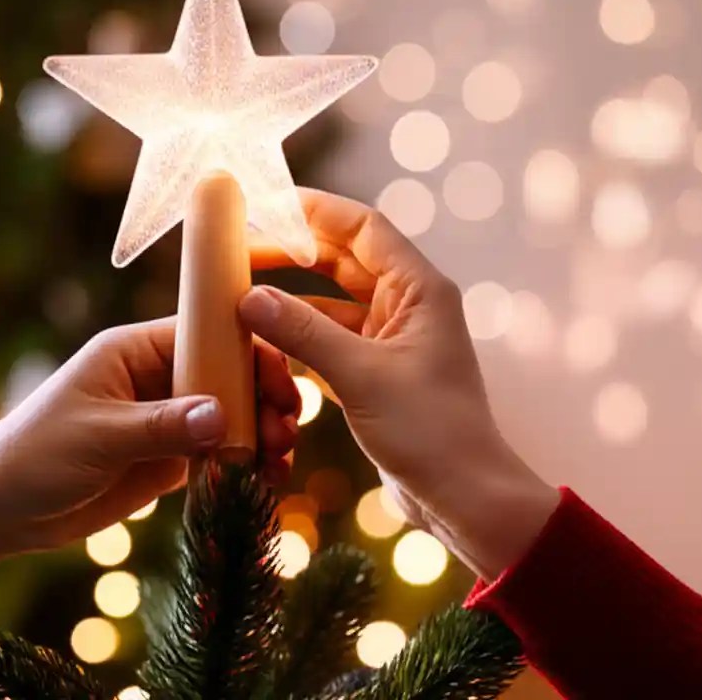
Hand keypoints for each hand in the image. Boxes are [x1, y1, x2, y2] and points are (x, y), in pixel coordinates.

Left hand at [0, 317, 299, 603]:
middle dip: (263, 398)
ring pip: (231, 415)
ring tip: (280, 462)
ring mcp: (167, 418)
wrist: (3, 510)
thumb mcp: (98, 437)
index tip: (281, 382)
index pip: (206, 335)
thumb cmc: (36, 456)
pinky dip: (245, 464)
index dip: (249, 353)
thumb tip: (223, 414)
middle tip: (286, 431)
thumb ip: (161, 426)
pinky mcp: (170, 458)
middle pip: (229, 374)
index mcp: (135, 350)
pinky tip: (266, 481)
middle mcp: (157, 377)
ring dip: (261, 434)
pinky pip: (219, 453)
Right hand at [239, 189, 558, 579]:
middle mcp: (408, 306)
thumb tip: (248, 297)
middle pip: (342, 259)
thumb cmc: (430, 432)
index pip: (363, 227)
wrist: (463, 498)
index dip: (314, 210)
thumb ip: (303, 333)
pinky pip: (329, 340)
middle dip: (292, 251)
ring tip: (240, 293)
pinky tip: (261, 338)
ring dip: (290, 298)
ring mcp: (391, 340)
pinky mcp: (377, 374)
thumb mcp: (361, 376)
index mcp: (420, 290)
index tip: (265, 205)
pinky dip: (297, 337)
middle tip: (238, 250)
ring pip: (331, 303)